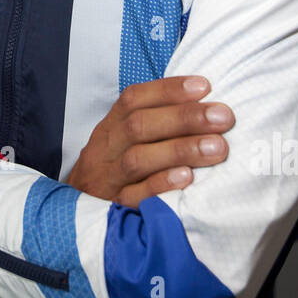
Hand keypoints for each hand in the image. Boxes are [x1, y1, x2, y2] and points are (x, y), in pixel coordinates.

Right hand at [66, 76, 233, 208]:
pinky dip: (161, 185)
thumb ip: (155, 122)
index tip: (205, 86)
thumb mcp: (122, 140)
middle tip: (223, 117)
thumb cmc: (114, 169)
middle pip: (139, 126)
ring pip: (138, 159)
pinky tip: (188, 178)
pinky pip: (135, 197)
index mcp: (110, 126)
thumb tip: (205, 102)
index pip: (134, 99)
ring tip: (217, 147)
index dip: (168, 90)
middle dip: (184, 118)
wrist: (74, 211)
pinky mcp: (114, 208)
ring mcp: (108, 179)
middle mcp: (106, 149)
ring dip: (180, 149)